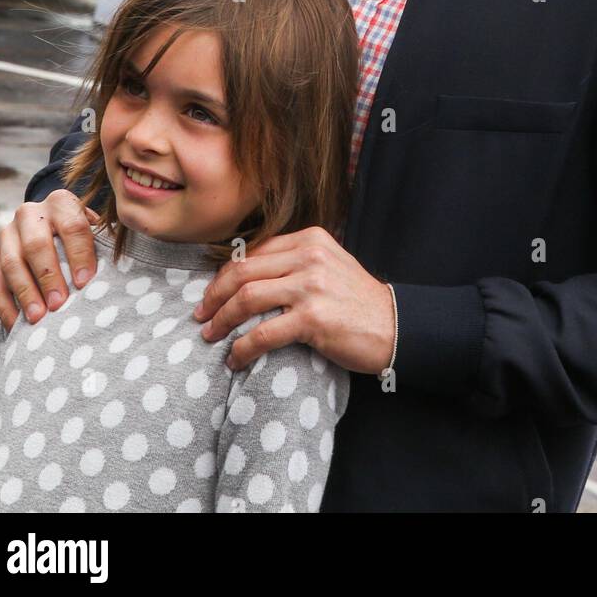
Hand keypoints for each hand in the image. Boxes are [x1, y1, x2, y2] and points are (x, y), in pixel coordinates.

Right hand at [0, 191, 99, 330]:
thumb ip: (104, 243)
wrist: (50, 229)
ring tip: (38, 318)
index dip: (79, 254)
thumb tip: (122, 269)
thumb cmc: (82, 238)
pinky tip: (16, 325)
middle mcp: (30, 213)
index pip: (72, 225)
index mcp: (61, 203)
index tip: (85, 281)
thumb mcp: (95, 231)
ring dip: (25, 293)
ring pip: (11, 263)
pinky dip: (4, 306)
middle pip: (36, 244)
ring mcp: (7, 233)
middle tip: (59, 304)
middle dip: (48, 276)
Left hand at [194, 226, 395, 374]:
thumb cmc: (358, 300)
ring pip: (247, 298)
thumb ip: (295, 261)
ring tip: (210, 334)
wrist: (395, 326)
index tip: (213, 292)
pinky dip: (242, 347)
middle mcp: (309, 256)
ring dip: (221, 319)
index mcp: (311, 239)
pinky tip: (235, 358)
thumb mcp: (329, 265)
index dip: (226, 273)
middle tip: (201, 314)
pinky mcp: (313, 319)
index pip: (255, 251)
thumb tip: (249, 273)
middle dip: (215, 295)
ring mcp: (311, 286)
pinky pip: (263, 333)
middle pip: (243, 271)